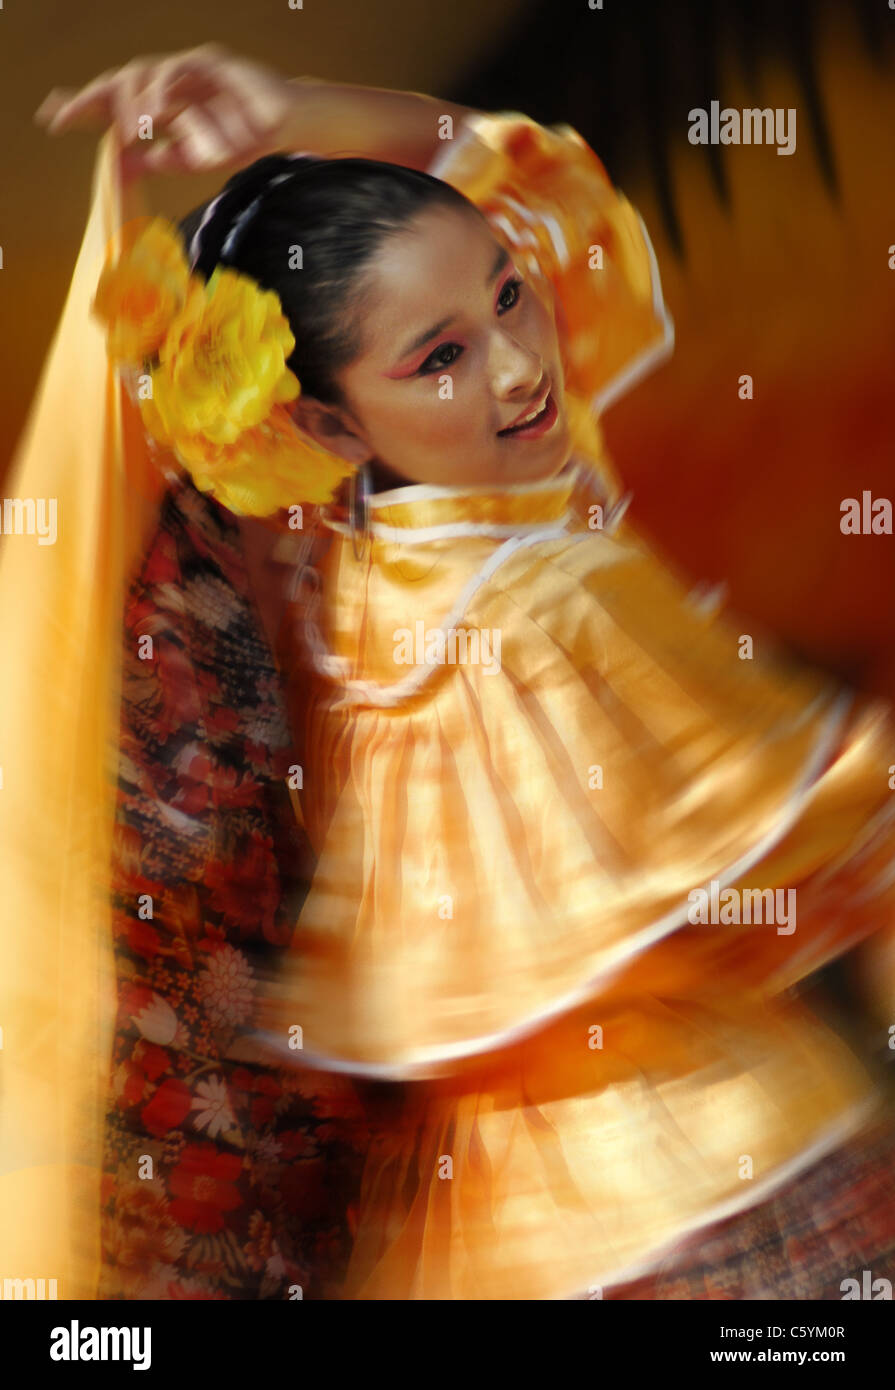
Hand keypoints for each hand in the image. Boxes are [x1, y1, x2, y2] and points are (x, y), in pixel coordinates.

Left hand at [34, 42, 295, 182]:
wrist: (283, 128)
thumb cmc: (242, 140)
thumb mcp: (192, 158)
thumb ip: (157, 159)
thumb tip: (121, 165)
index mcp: (162, 101)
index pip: (116, 100)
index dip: (86, 106)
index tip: (55, 118)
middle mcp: (168, 81)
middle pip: (120, 80)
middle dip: (91, 97)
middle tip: (66, 115)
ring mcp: (187, 69)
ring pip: (143, 72)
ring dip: (129, 99)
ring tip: (126, 128)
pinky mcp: (210, 62)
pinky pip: (177, 69)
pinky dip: (162, 89)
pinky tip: (153, 113)